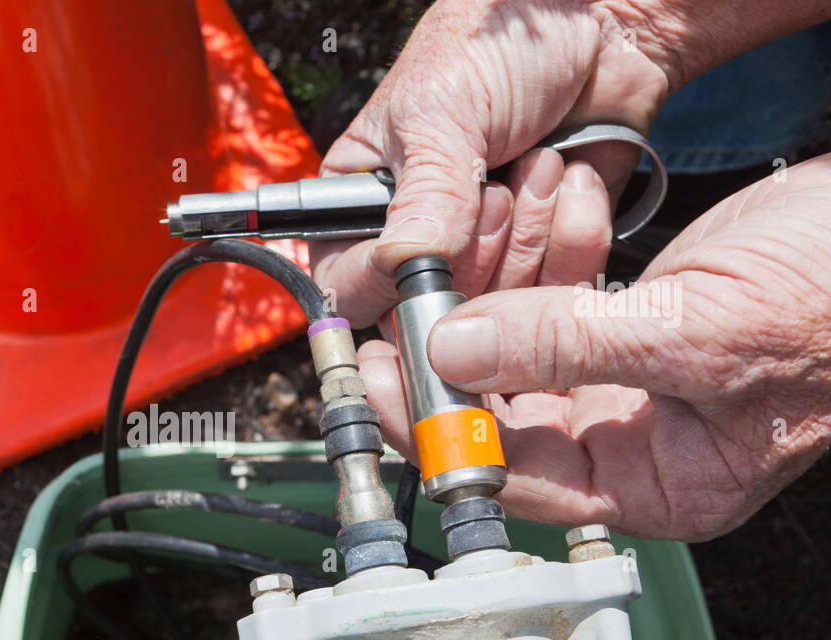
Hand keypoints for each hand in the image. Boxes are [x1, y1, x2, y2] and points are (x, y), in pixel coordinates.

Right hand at [311, 0, 675, 326]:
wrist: (595, 21)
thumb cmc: (495, 42)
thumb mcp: (442, 111)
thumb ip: (424, 193)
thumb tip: (406, 263)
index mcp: (363, 202)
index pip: (349, 282)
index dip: (384, 282)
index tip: (424, 253)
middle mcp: (420, 238)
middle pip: (431, 306)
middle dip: (476, 248)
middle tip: (493, 186)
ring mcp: (486, 250)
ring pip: (498, 307)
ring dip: (528, 233)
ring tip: (537, 164)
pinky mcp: (548, 253)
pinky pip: (558, 287)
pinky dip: (573, 236)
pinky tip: (570, 176)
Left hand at [358, 156, 830, 540]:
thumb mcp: (698, 330)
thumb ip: (569, 347)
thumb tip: (456, 355)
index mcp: (655, 487)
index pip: (512, 477)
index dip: (438, 427)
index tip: (381, 376)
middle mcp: (631, 449)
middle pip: (503, 412)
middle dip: (459, 345)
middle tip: (406, 298)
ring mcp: (627, 389)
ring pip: (523, 349)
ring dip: (504, 283)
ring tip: (494, 221)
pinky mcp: (628, 331)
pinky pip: (558, 304)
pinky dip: (550, 257)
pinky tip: (556, 208)